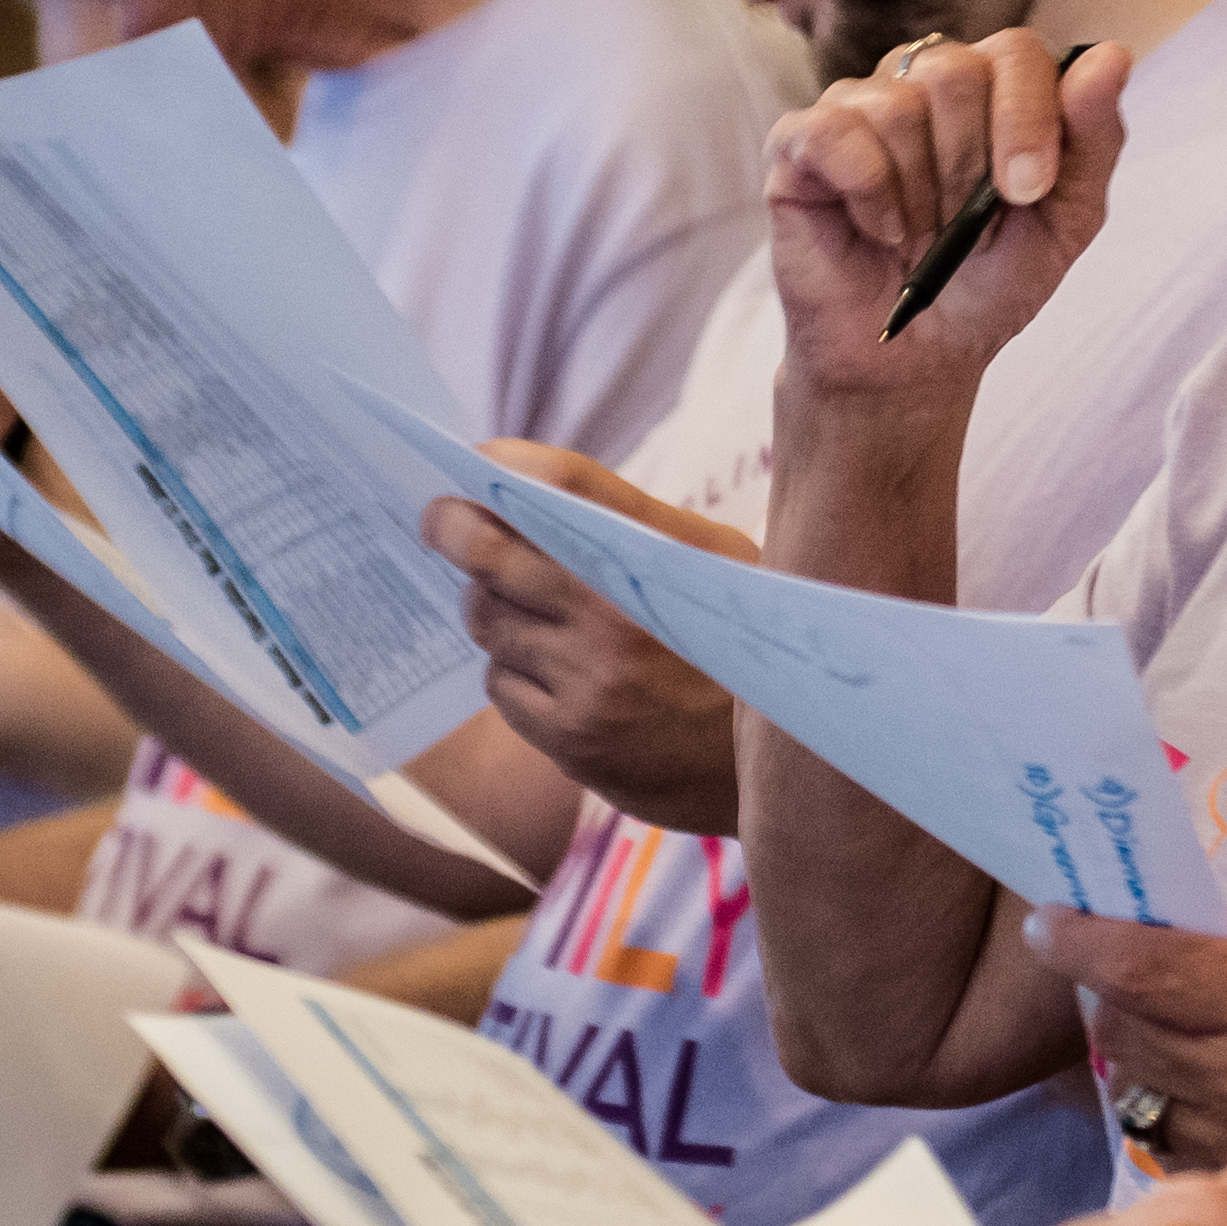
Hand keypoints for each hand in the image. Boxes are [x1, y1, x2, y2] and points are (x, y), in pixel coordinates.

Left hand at [421, 444, 755, 828]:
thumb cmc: (741, 647)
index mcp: (664, 555)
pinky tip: (549, 674)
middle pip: (495, 553)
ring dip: (491, 610)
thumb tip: (525, 480)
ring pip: (489, 623)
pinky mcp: (575, 739)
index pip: (562, 486)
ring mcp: (592, 680)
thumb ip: (629, 523)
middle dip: (453, 530)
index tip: (470, 460)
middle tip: (437, 520)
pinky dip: (513, 673)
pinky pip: (503, 688)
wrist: (789, 765)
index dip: (503, 466)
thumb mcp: (713, 563)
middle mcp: (620, 613)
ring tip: (518, 609)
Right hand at [762, 30, 1130, 422]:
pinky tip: (878, 229)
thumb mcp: (1065, 222)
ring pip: (896, 106)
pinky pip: (834, 133)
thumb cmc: (988, 281)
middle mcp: (920, 80)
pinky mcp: (797, 143)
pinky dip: (868, 192)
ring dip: (919, 194)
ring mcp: (856, 105)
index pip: (1016, 51)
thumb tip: (1111, 55)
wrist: (915, 356)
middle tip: (959, 225)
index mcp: (991, 86)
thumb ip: (1092, 139)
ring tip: (917, 235)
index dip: (1026, 117)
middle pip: (954, 73)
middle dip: (969, 167)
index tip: (1028, 192)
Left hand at [1039, 911, 1226, 1225]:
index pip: (1140, 967)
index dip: (1079, 940)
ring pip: (1136, 1097)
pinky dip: (1184, 1120)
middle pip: (1120, 1032)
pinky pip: (1172, 1152)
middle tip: (1142, 981)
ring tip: (1201, 1049)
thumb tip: (1175, 946)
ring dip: (1149, 1064)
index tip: (1048, 925)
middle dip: (1116, 997)